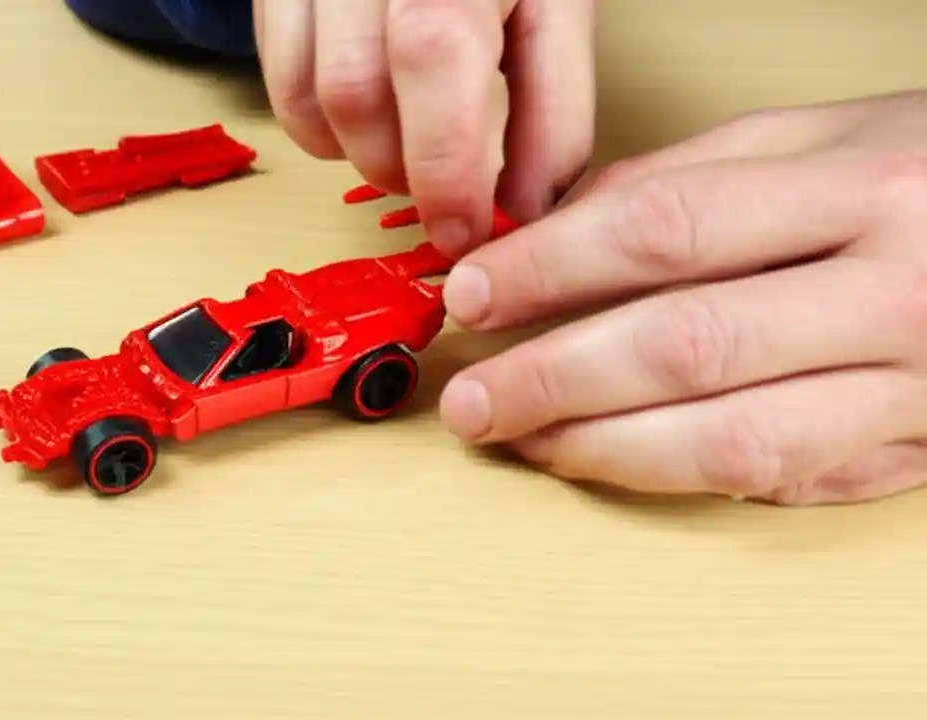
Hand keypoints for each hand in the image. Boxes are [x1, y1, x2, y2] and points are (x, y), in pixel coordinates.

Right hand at [252, 0, 596, 252]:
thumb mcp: (557, 1)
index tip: (464, 231)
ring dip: (353, 151)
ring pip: (301, 94)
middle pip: (354, 91)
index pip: (432, 60)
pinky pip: (275, 76)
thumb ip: (553, 107)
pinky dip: (316, 121)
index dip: (445, 169)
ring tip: (404, 148)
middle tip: (442, 189)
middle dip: (399, 169)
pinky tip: (364, 111)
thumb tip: (526, 208)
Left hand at [438, 90, 926, 504]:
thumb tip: (552, 233)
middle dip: (554, 380)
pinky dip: (683, 478)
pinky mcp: (914, 452)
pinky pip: (785, 483)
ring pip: (732, 441)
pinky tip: (618, 460)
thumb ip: (687, 179)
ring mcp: (912, 385)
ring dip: (604, 450)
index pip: (664, 229)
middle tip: (477, 399)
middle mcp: (894, 290)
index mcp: (861, 189)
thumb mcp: (817, 139)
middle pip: (684, 346)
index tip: (474, 293)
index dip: (548, 267)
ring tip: (528, 440)